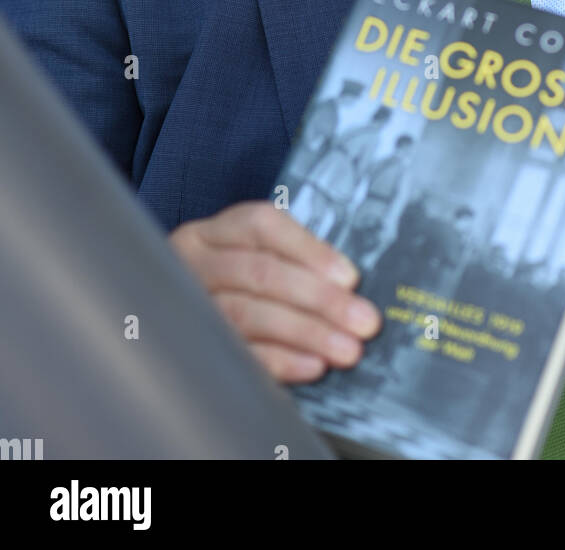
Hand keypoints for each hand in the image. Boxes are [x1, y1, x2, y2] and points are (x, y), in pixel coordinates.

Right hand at [169, 201, 381, 383]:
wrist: (173, 321)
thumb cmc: (232, 285)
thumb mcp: (250, 259)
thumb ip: (290, 262)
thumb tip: (350, 285)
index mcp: (212, 233)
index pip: (262, 226)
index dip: (309, 249)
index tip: (350, 277)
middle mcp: (194, 263)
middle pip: (261, 273)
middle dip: (320, 298)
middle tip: (364, 321)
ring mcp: (189, 307)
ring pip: (250, 314)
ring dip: (306, 332)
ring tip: (346, 349)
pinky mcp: (193, 349)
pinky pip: (239, 354)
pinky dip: (280, 360)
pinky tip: (312, 366)